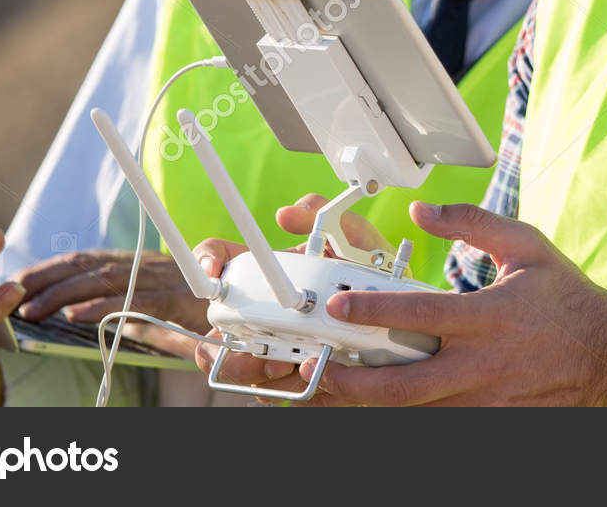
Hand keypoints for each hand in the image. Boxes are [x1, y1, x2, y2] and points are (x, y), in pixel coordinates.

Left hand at [11, 250, 209, 357]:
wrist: (249, 305)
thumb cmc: (204, 308)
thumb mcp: (161, 307)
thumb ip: (130, 308)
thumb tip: (92, 316)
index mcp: (138, 265)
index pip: (86, 259)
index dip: (51, 266)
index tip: (19, 277)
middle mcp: (145, 266)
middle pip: (86, 266)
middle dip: (45, 278)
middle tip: (11, 294)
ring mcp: (158, 281)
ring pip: (102, 281)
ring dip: (62, 294)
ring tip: (31, 311)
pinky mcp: (173, 300)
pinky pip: (130, 302)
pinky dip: (100, 307)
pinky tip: (73, 316)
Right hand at [189, 193, 391, 390]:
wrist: (400, 316)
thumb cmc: (369, 272)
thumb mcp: (354, 239)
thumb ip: (325, 216)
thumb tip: (289, 213)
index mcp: (269, 274)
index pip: (220, 260)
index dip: (206, 261)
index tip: (212, 269)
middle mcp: (262, 312)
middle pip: (217, 329)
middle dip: (229, 338)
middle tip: (261, 338)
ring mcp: (273, 346)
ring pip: (240, 367)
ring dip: (258, 368)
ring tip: (290, 359)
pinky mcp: (292, 377)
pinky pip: (272, 393)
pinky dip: (286, 390)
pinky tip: (309, 377)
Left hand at [194, 201, 606, 404]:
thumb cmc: (566, 299)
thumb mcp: (528, 245)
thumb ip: (472, 222)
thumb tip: (421, 209)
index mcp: (489, 316)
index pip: (423, 314)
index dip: (377, 309)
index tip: (339, 303)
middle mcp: (481, 363)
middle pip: (404, 383)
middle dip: (352, 381)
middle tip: (311, 370)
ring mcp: (481, 398)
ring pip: (411, 407)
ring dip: (365, 399)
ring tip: (323, 386)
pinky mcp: (485, 417)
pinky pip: (432, 415)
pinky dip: (398, 408)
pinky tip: (368, 399)